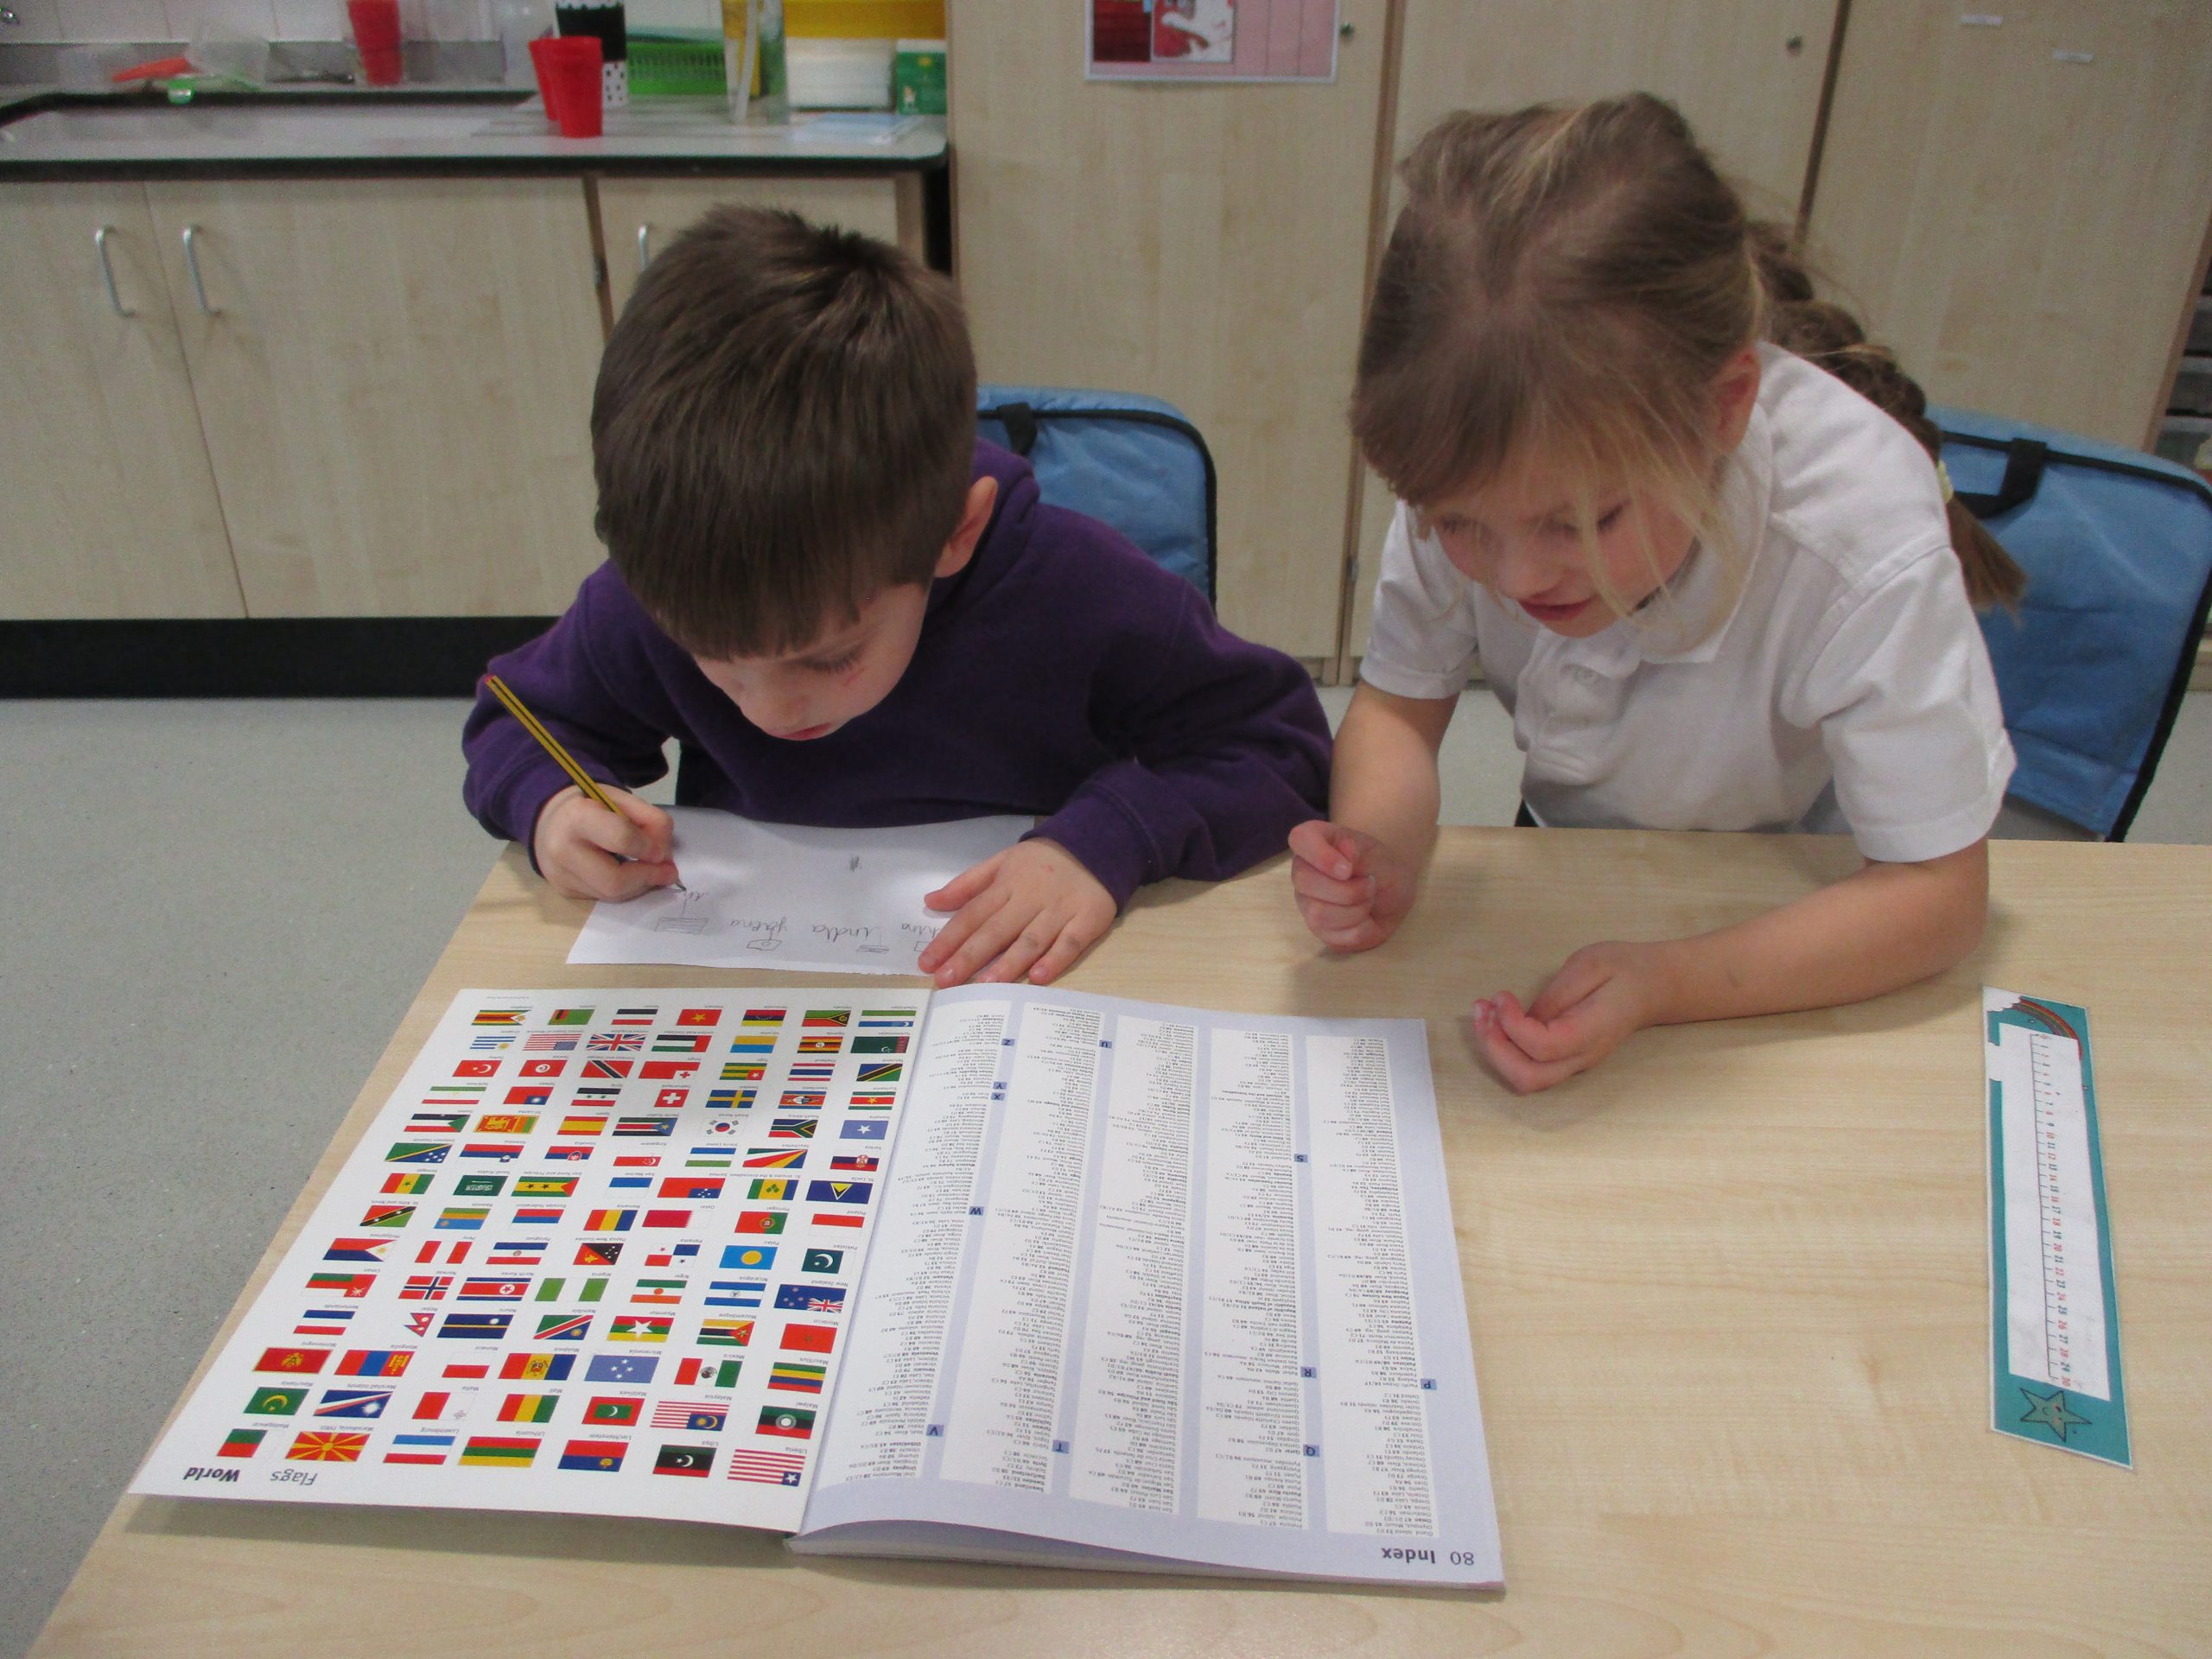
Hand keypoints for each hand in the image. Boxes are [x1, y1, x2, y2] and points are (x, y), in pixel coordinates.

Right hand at [531, 784, 679, 900]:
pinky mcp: (564, 890)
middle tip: (668, 873)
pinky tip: (630, 874)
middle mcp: (563, 851)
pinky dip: (625, 888)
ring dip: (640, 886)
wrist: (548, 819)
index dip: (649, 848)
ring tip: (652, 872)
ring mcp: (560, 875)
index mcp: (577, 817)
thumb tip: (664, 856)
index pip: (621, 839)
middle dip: (648, 878)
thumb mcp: (621, 799)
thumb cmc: (590, 805)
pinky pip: (603, 897)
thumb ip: (650, 820)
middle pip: (614, 880)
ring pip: (611, 894)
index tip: (662, 851)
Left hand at [917, 838, 1115, 987]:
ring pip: (1031, 939)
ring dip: (1008, 963)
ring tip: (985, 986)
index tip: (928, 962)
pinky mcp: (1088, 919)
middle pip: (996, 930)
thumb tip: (931, 901)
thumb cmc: (1041, 861)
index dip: (949, 939)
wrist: (1096, 844)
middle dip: (969, 956)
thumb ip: (967, 884)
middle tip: (946, 981)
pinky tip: (1038, 977)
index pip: (973, 914)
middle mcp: (1030, 898)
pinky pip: (1071, 942)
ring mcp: (1060, 910)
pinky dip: (1055, 959)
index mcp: (1006, 884)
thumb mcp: (1001, 861)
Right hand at [1288, 818, 1416, 951]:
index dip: (1321, 855)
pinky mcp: (1318, 929)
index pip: (1300, 838)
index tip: (1347, 870)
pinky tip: (1365, 918)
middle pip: (1305, 882)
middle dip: (1349, 890)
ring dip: (1357, 910)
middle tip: (1370, 884)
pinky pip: (1334, 937)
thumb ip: (1360, 852)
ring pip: (1319, 914)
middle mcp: (1303, 872)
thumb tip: (1346, 846)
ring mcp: (1307, 903)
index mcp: (1315, 842)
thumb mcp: (1379, 855)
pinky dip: (1360, 929)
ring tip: (1369, 900)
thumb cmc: (1382, 867)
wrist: (1393, 894)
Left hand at [1469, 941, 1664, 1092]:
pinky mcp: (1565, 1058)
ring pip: (1526, 1078)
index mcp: (1592, 1032)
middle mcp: (1582, 1057)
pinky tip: (1497, 1020)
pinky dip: (1506, 1049)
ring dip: (1496, 1050)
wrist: (1655, 987)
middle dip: (1494, 1047)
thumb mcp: (1590, 965)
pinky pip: (1530, 1067)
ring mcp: (1574, 1063)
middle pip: (1528, 1077)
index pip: (1542, 1048)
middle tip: (1482, 1009)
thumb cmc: (1626, 970)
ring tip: (1483, 1012)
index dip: (1512, 1025)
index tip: (1501, 995)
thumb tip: (1523, 1017)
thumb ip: (1556, 996)